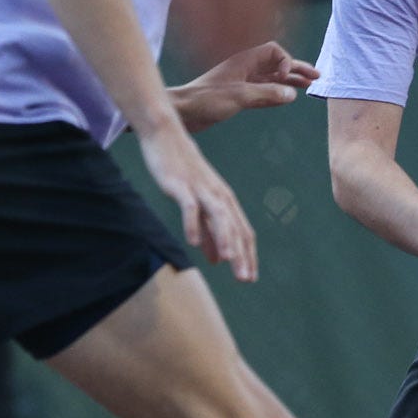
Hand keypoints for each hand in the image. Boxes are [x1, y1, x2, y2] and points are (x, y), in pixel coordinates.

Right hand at [135, 124, 259, 281]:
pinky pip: (190, 206)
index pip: (243, 232)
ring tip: (229, 262)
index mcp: (226, 201)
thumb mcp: (199, 204)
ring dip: (225, 240)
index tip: (250, 279)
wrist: (166, 137)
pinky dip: (193, 224)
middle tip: (246, 279)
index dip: (248, 256)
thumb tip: (218, 260)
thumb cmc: (184, 172)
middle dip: (242, 255)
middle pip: (236, 228)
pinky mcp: (183, 185)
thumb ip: (208, 232)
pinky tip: (191, 243)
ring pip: (219, 217)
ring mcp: (202, 189)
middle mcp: (219, 196)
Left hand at [172, 40, 317, 133]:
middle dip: (296, 68)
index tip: (285, 79)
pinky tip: (288, 97)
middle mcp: (245, 68)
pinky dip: (278, 92)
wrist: (182, 112)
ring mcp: (242, 81)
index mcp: (244, 60)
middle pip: (277, 63)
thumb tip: (292, 94)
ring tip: (309, 86)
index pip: (274, 51)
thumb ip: (267, 94)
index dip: (285, 62)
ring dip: (290, 80)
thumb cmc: (205, 100)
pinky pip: (265, 90)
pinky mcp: (238, 95)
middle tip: (317, 76)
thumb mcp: (240, 96)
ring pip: (272, 77)